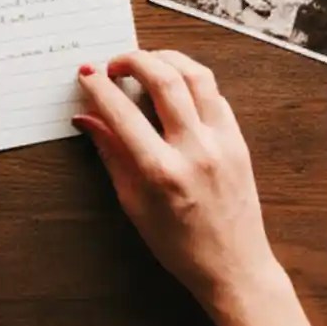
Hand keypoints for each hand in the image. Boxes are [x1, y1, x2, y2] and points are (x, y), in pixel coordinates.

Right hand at [75, 50, 323, 325]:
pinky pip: (215, 95)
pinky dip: (192, 81)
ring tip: (146, 62)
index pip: (123, 113)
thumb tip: (87, 118)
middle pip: (164, 79)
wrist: (233, 266)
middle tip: (114, 64)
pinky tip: (175, 86)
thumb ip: (111, 154)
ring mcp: (222, 142)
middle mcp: (195, 150)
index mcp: (162, 172)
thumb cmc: (179, 245)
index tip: (87, 74)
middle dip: (133, 60)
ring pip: (197, 75)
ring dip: (167, 59)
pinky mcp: (238, 140)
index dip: (100, 88)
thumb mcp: (133, 203)